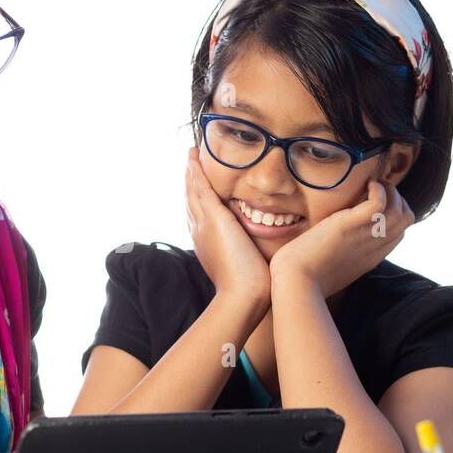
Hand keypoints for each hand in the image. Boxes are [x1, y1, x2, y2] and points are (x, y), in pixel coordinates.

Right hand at [185, 147, 270, 304]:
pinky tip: (194, 156)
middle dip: (190, 183)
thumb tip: (263, 255)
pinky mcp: (214, 218)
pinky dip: (195, 171)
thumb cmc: (252, 288)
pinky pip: (201, 187)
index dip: (198, 200)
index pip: (200, 216)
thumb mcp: (247, 267)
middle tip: (188, 164)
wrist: (243, 296)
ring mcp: (204, 224)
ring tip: (190, 156)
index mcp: (208, 243)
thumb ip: (250, 255)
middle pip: (191, 201)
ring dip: (190, 172)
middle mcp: (200, 232)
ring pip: (193, 191)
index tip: (198, 188)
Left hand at [269, 179, 413, 297]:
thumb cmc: (304, 277)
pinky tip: (366, 185)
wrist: (294, 283)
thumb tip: (333, 248)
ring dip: (390, 191)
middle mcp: (373, 247)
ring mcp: (364, 237)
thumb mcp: (332, 267)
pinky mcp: (349, 226)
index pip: (399, 232)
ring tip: (372, 186)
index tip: (374, 203)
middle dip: (397, 198)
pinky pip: (380, 203)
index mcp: (370, 257)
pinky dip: (378, 190)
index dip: (393, 213)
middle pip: (406, 219)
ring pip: (400, 210)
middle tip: (375, 190)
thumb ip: (341, 255)